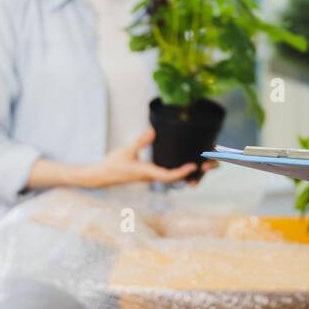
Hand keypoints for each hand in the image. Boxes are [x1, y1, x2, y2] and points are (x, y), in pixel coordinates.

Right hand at [82, 127, 197, 187]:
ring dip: (187, 172)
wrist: (101, 176)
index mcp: (147, 173)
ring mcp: (151, 176)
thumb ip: (140, 141)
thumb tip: (153, 130)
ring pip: (173, 177)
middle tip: (207, 164)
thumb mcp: (127, 151)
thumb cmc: (112, 165)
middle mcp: (152, 177)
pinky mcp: (149, 174)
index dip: (181, 172)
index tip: (193, 166)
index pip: (168, 176)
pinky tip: (185, 163)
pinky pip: (167, 174)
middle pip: (176, 178)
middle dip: (191, 173)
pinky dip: (178, 170)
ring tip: (201, 163)